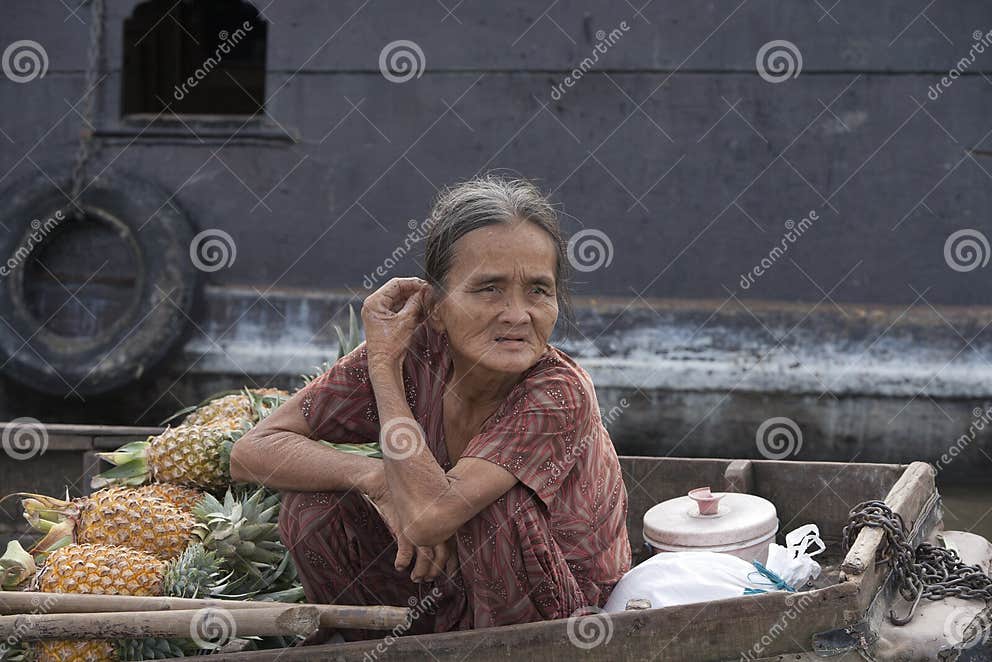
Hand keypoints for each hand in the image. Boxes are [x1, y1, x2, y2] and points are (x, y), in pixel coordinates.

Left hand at [361, 277, 427, 371]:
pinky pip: (397, 309)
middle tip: (429, 293)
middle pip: (397, 291)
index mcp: (374, 302)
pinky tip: (421, 310)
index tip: (426, 286)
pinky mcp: (383, 321)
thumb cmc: (392, 345)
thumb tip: (425, 290)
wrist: (385, 365)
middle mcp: (373, 305)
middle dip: (414, 292)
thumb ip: (416, 302)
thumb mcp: (407, 321)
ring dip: (412, 300)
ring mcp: (377, 313)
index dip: (413, 283)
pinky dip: (409, 309)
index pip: (396, 284)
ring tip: (427, 301)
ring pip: (398, 300)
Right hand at [361, 466, 457, 582]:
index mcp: (443, 519)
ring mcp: (419, 528)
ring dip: (421, 571)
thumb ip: (435, 516)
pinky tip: (400, 567)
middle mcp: (434, 525)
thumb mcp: (428, 502)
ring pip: (425, 556)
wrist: (388, 481)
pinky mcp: (403, 529)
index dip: (452, 562)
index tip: (451, 573)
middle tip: (430, 579)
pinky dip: (403, 561)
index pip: (452, 545)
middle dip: (436, 570)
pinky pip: (405, 551)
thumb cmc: (411, 488)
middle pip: (440, 554)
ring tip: (417, 579)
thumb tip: (442, 527)